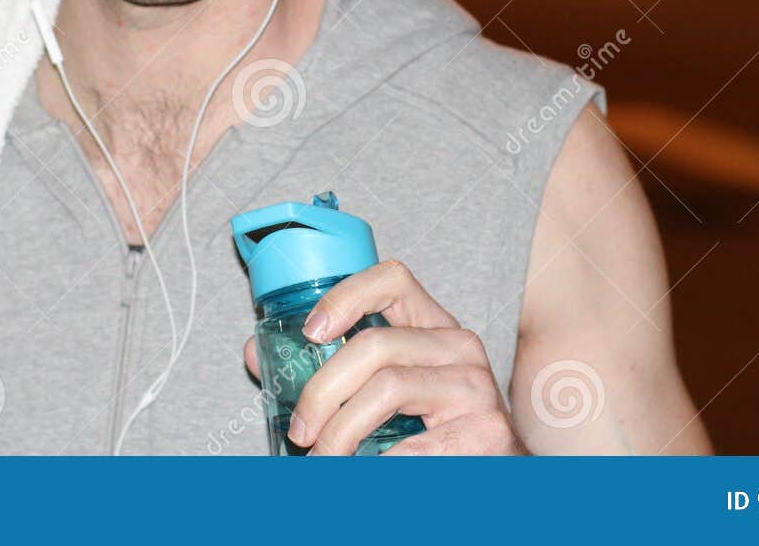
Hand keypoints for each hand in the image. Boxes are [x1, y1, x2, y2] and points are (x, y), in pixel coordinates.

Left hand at [242, 258, 524, 455]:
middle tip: (300, 429)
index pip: (393, 279)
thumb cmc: (433, 432)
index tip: (311, 331)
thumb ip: (330, 371)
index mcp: (434, 327)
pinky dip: (376, 465)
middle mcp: (460, 346)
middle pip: (376, 343)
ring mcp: (477, 387)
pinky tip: (365, 474)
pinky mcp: (486, 431)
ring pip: (388, 389)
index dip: (346, 294)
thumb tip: (260, 354)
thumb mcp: (386, 393)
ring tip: (323, 459)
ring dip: (341, 432)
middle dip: (323, 389)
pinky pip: (413, 445)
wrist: (498, 479)